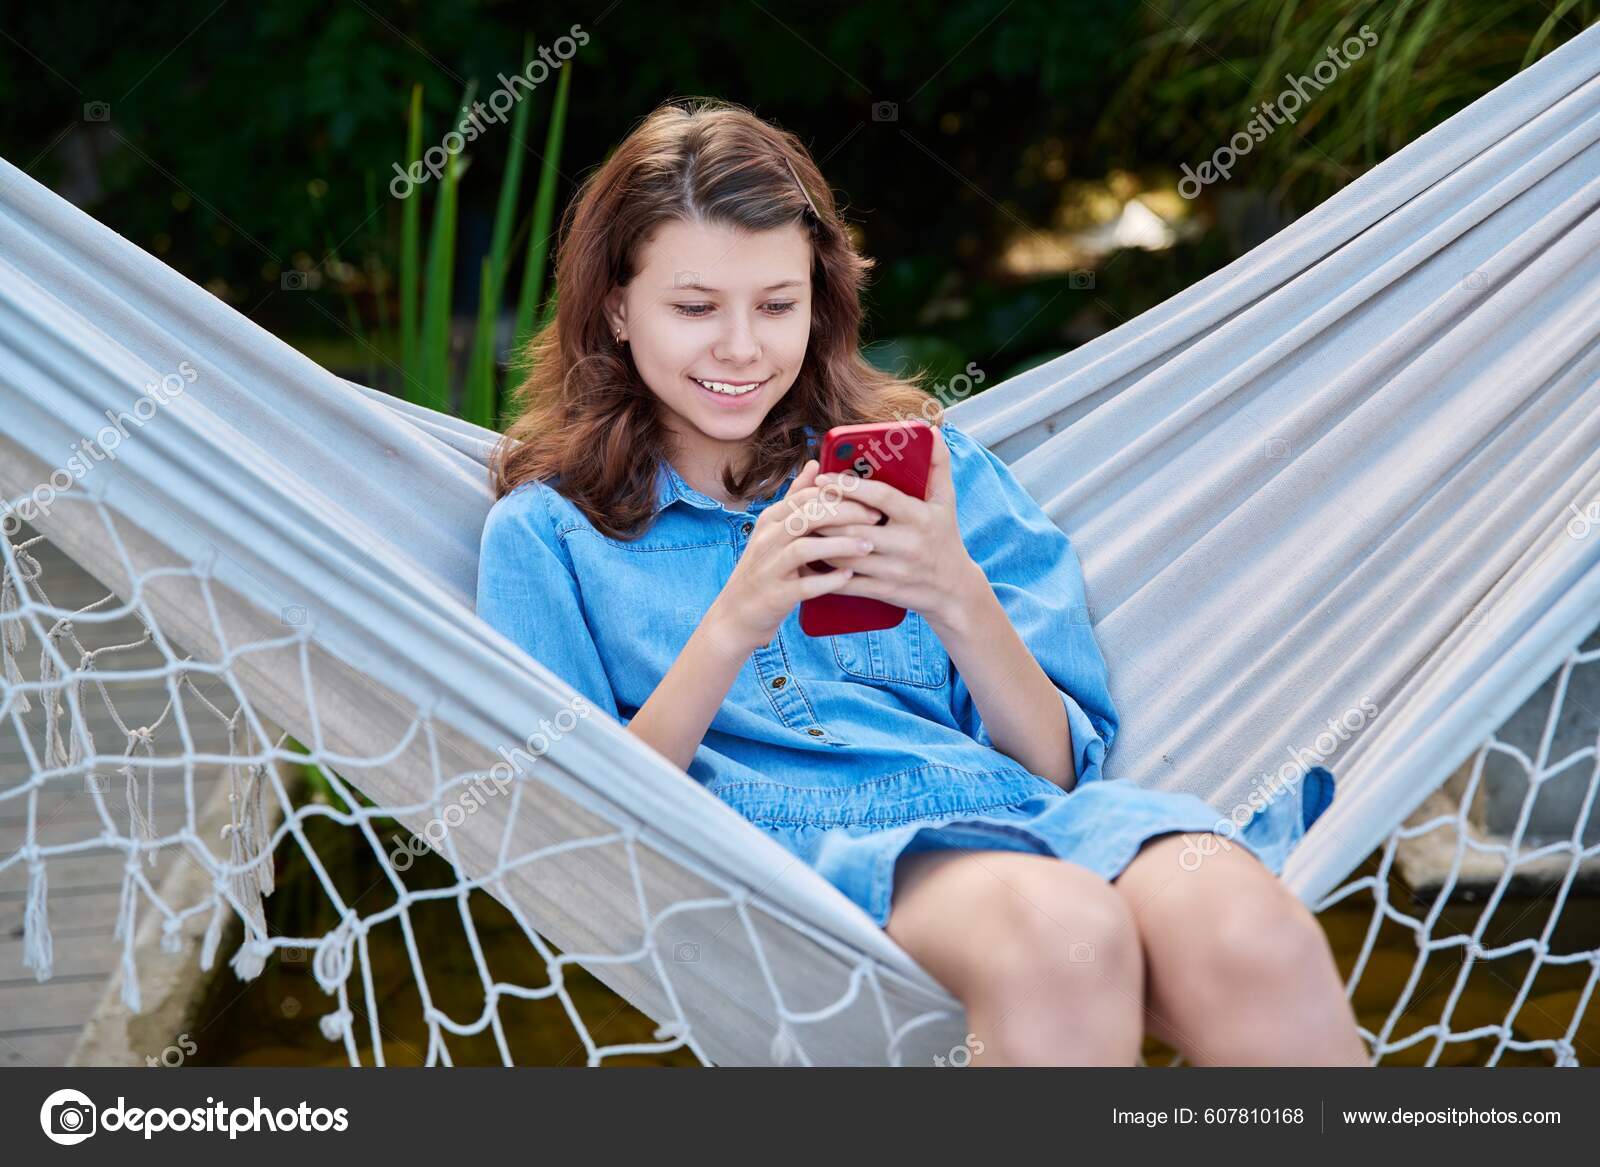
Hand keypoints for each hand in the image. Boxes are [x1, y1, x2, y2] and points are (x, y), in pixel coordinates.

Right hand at [703, 458, 887, 657]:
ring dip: (840, 546)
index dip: (840, 494)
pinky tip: (849, 577)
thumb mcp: (775, 530)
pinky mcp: (775, 596)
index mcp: (770, 520)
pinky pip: (804, 585)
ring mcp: (769, 568)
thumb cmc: (765, 569)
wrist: (736, 615)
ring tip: (867, 547)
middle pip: (808, 516)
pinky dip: (828, 581)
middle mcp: (766, 540)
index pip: (807, 496)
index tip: (870, 498)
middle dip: (846, 514)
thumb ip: (796, 498)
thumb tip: (815, 462)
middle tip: (875, 518)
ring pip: (805, 548)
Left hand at [812, 425, 983, 634]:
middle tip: (803, 503)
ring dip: (819, 543)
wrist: (954, 590)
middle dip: (825, 516)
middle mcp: (908, 544)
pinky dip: (825, 573)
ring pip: (845, 555)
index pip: (881, 497)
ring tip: (801, 528)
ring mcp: (895, 570)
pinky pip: (847, 582)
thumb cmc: (944, 536)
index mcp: (920, 517)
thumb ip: (938, 464)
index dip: (850, 486)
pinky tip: (811, 560)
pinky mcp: (885, 592)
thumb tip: (931, 431)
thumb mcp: (946, 501)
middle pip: (854, 528)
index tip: (823, 477)